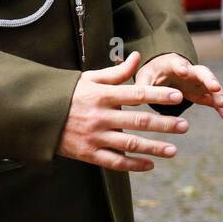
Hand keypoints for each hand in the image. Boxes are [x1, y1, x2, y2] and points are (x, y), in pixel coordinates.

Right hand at [58, 51, 189, 171]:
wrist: (37, 117)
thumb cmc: (68, 94)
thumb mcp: (90, 78)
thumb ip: (116, 72)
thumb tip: (137, 56)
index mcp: (102, 95)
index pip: (136, 94)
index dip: (158, 94)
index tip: (177, 96)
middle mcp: (101, 116)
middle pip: (138, 121)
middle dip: (164, 124)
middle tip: (185, 126)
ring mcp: (95, 137)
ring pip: (130, 144)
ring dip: (154, 148)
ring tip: (174, 150)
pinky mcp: (88, 154)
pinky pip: (115, 162)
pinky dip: (133, 165)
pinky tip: (150, 164)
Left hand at [136, 52, 222, 122]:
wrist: (162, 72)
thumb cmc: (152, 74)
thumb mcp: (143, 79)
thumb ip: (141, 87)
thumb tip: (133, 97)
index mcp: (173, 64)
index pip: (178, 64)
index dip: (182, 67)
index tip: (184, 71)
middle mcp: (190, 71)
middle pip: (202, 72)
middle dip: (208, 79)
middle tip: (214, 87)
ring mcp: (198, 82)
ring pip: (211, 86)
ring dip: (218, 95)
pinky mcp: (202, 93)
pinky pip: (214, 99)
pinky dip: (221, 108)